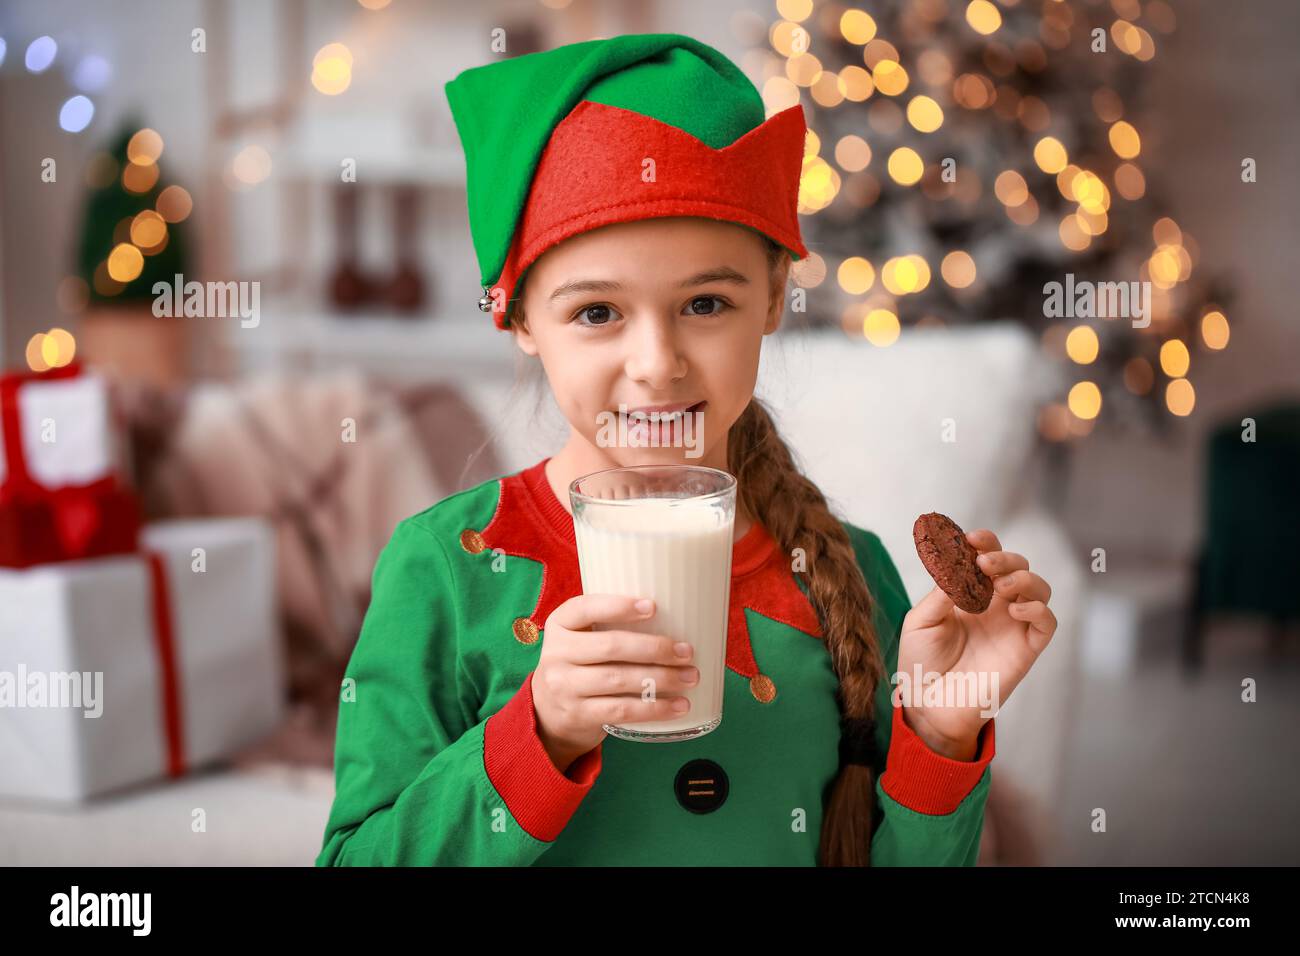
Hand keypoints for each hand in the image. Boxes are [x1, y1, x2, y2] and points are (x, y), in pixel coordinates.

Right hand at [532, 593, 697, 772]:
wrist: (548, 714)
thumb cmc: (580, 666)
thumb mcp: (580, 640)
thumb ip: (608, 626)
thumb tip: (675, 615)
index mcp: (560, 625)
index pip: (585, 608)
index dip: (618, 606)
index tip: (653, 606)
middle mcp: (557, 654)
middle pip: (611, 646)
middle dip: (654, 648)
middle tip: (686, 652)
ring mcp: (565, 687)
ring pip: (619, 679)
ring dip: (661, 679)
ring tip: (690, 677)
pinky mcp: (579, 715)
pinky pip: (621, 710)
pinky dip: (654, 708)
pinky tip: (679, 706)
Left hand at [896, 528, 1057, 757]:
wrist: (928, 705)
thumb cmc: (920, 661)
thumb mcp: (921, 621)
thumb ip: (941, 593)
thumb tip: (959, 567)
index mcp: (969, 592)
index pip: (987, 557)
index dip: (986, 542)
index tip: (971, 538)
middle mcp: (995, 605)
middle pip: (1017, 566)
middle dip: (1004, 557)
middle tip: (984, 563)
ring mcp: (1012, 626)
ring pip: (1039, 589)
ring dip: (1024, 578)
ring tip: (1000, 586)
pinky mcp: (1025, 650)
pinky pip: (1047, 623)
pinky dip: (1038, 610)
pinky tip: (1016, 610)